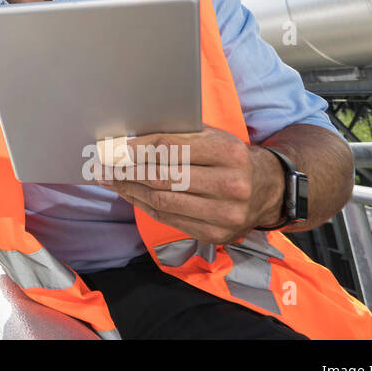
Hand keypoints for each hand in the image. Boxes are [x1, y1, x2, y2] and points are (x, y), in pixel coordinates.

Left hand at [94, 125, 284, 244]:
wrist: (268, 189)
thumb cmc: (231, 156)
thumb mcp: (213, 136)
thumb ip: (177, 136)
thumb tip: (129, 140)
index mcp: (229, 153)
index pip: (172, 149)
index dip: (138, 148)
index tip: (115, 148)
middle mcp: (231, 185)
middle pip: (166, 179)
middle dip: (128, 171)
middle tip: (103, 165)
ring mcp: (226, 214)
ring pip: (164, 202)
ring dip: (130, 190)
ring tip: (109, 180)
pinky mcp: (216, 234)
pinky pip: (170, 219)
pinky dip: (144, 206)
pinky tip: (130, 194)